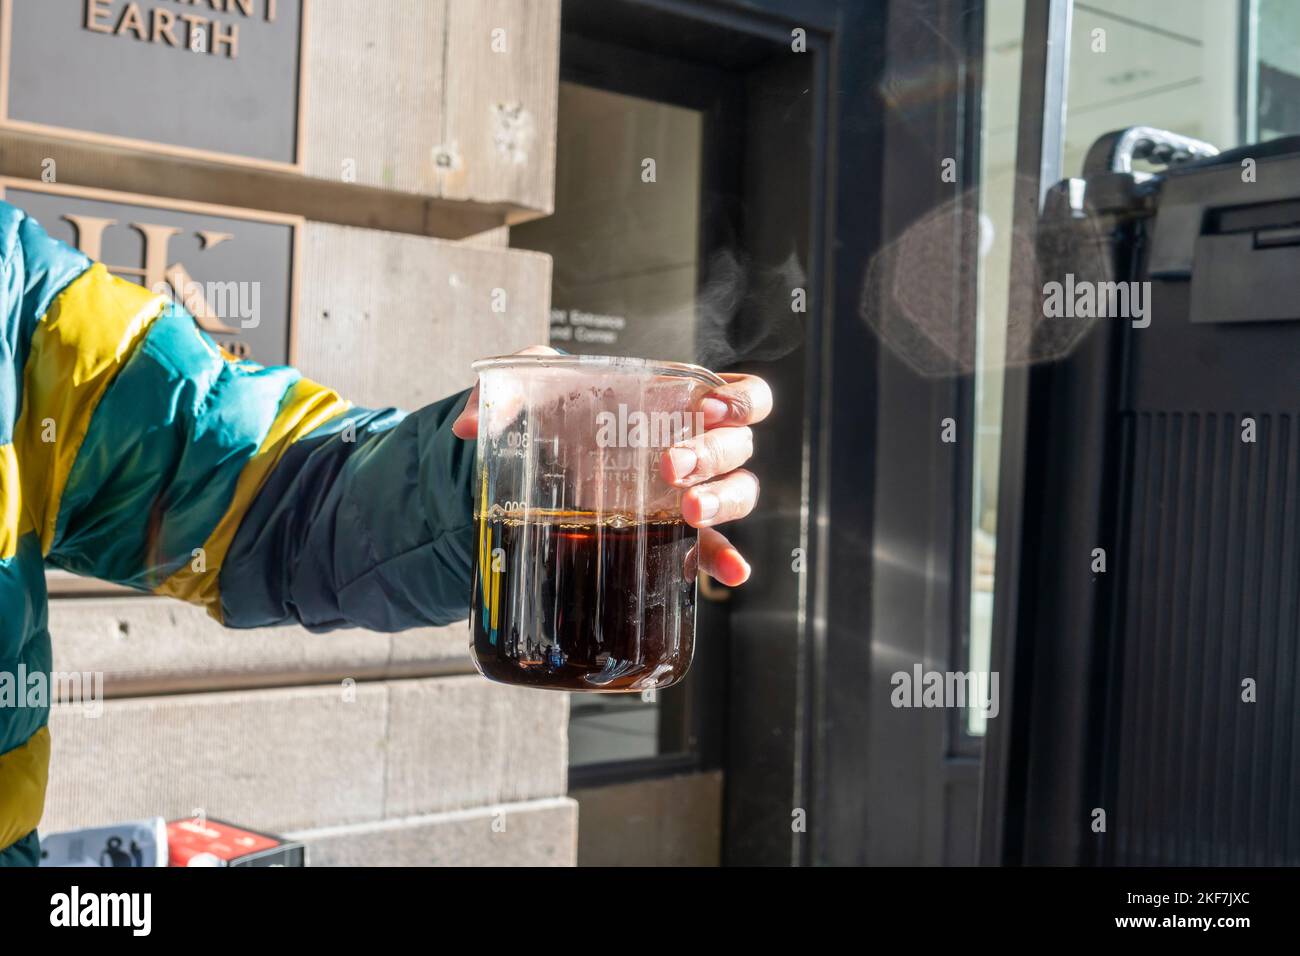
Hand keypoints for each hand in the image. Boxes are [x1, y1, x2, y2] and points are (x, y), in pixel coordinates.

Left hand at [452, 347, 770, 586]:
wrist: (531, 474)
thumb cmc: (551, 422)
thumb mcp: (532, 392)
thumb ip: (507, 387)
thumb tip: (472, 424)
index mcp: (676, 405)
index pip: (740, 397)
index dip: (741, 401)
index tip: (711, 408)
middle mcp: (694, 451)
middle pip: (738, 448)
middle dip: (713, 454)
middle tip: (670, 465)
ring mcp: (687, 499)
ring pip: (736, 494)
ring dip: (722, 500)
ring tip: (689, 511)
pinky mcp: (670, 541)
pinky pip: (710, 551)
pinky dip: (724, 562)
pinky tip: (730, 573)